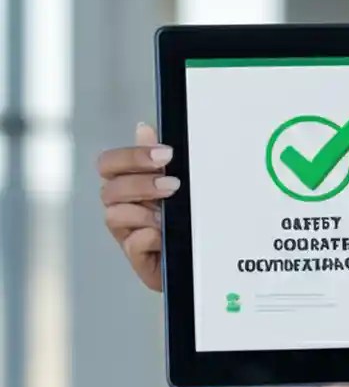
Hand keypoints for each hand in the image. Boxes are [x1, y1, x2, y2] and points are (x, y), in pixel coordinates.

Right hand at [97, 123, 179, 291]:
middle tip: (173, 185)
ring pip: (114, 215)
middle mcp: (122, 208)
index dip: (132, 156)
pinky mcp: (138, 258)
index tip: (166, 154)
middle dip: (142, 184)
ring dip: (144, 211)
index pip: (109, 164)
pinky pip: (132, 245)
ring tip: (168, 215)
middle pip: (109, 188)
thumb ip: (157, 158)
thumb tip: (143, 128)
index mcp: (128, 186)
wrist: (202, 253)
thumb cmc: (185, 216)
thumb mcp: (177, 182)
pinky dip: (149, 237)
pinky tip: (164, 235)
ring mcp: (127, 233)